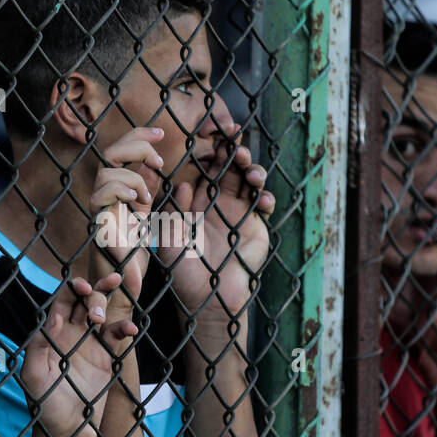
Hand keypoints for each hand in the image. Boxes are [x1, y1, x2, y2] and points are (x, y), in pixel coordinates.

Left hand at [21, 275, 137, 436]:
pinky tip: (131, 328)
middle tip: (95, 311)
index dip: (73, 288)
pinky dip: (125, 327)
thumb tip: (53, 319)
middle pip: (85, 299)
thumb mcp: (33, 377)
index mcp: (52, 332)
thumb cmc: (45, 403)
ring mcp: (90, 342)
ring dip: (107, 304)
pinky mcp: (106, 356)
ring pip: (102, 311)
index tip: (83, 287)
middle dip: (94, 292)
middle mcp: (71, 332)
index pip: (63, 300)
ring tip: (102, 321)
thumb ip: (38, 347)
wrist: (68, 428)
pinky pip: (117, 335)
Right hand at [89, 126, 162, 323]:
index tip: (161, 132)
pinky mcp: (98, 227)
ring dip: (132, 177)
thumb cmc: (132, 263)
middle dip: (134, 143)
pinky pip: (102, 195)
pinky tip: (139, 202)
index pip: (122, 152)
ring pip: (105, 171)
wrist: (122, 294)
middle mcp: (106, 199)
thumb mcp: (147, 221)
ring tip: (147, 197)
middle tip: (159, 155)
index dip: (138, 136)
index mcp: (119, 194)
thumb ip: (148, 194)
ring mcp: (101, 212)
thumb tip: (156, 168)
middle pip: (110, 152)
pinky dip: (122, 190)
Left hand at [158, 127, 275, 319]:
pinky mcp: (255, 227)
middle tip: (237, 146)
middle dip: (236, 154)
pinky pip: (264, 205)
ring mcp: (239, 214)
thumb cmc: (183, 272)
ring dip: (253, 172)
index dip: (213, 152)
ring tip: (250, 173)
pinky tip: (263, 199)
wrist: (208, 301)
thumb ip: (174, 213)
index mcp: (198, 201)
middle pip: (231, 169)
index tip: (217, 136)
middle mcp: (219, 203)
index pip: (208, 169)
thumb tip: (184, 185)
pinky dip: (266, 198)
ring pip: (250, 182)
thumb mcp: (170, 241)